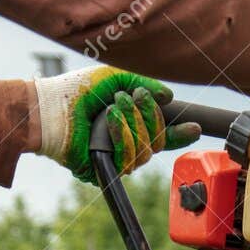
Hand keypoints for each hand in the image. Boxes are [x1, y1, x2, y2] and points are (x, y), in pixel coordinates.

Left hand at [33, 66, 200, 182]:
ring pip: (145, 152)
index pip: (162, 135)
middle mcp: (128, 144)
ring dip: (131, 124)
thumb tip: (168, 96)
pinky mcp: (106, 170)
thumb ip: (143, 84)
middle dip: (147, 116)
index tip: (194, 128)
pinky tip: (108, 122)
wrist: (54, 108)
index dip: (180, 134)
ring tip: (113, 107)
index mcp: (132, 124)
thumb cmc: (79, 91)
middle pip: (157, 142)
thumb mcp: (115, 79)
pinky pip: (128, 160)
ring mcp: (117, 159)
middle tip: (131, 97)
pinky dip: (120, 136)